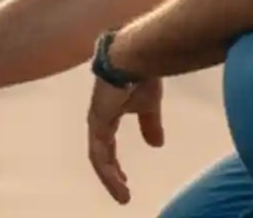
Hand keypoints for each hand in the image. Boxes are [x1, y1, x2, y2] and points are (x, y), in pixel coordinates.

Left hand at [86, 76, 164, 204]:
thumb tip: (156, 145)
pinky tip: (119, 183)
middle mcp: (98, 118)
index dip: (114, 161)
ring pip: (98, 158)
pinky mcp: (98, 123)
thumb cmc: (142, 75)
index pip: (106, 142)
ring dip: (110, 178)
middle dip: (110, 172)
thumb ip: (150, 124)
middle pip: (100, 153)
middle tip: (122, 189)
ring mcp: (96, 120)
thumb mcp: (149, 105)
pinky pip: (99, 155)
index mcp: (108, 113)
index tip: (124, 176)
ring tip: (123, 195)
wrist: (135, 56)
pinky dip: (108, 172)